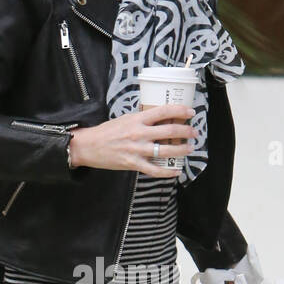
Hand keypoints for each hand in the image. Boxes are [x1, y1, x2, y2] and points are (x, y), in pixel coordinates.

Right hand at [68, 103, 194, 176]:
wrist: (89, 146)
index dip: (179, 110)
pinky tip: (176, 171)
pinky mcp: (133, 164)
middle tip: (194, 132)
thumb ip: (141, 119)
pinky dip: (167, 172)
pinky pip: (154, 170)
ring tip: (189, 149)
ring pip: (165, 150)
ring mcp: (137, 149)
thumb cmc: (106, 132)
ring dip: (181, 150)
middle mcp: (139, 133)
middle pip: (169, 130)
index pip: (163, 111)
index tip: (190, 112)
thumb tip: (159, 117)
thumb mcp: (125, 119)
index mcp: (137, 119)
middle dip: (186, 131)